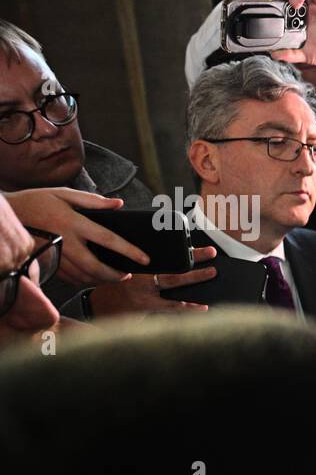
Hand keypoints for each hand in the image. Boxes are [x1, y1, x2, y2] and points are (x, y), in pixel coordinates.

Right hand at [3, 188, 147, 285]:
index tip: (144, 259)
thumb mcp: (64, 193)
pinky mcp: (48, 263)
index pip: (108, 239)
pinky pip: (70, 278)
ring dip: (101, 280)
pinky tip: (94, 277)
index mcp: (73, 222)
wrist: (8, 213)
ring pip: (83, 276)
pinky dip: (85, 281)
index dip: (129, 251)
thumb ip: (93, 201)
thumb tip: (119, 204)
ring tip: (114, 276)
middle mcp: (65, 242)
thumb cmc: (38, 201)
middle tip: (127, 274)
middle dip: (115, 275)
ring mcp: (56, 255)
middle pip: (96, 267)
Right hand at [86, 247, 217, 316]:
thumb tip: (167, 250)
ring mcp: (144, 291)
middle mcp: (140, 274)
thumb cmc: (116, 285)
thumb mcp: (125, 267)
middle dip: (192, 257)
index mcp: (135, 262)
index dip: (177, 244)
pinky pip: (171, 306)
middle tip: (210, 252)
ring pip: (174, 282)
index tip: (189, 236)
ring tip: (211, 272)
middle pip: (170, 263)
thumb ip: (142, 259)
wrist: (101, 307)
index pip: (159, 250)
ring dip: (194, 277)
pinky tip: (202, 306)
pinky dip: (188, 307)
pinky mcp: (147, 306)